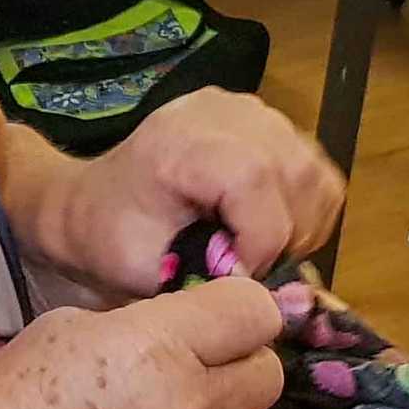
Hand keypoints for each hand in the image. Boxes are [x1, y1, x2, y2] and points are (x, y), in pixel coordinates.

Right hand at [0, 279, 284, 408]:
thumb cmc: (7, 399)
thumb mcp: (67, 329)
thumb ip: (140, 326)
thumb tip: (182, 331)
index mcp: (156, 347)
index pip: (256, 312)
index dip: (243, 306)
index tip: (218, 312)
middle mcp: (188, 406)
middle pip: (268, 372)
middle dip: (242, 360)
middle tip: (201, 361)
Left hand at [32, 89, 344, 298]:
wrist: (94, 203)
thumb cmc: (112, 239)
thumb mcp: (145, 270)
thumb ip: (207, 283)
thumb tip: (268, 296)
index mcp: (181, 142)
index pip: (253, 179)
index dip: (261, 240)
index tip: (239, 276)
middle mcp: (225, 114)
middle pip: (297, 177)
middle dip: (284, 239)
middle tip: (245, 268)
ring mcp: (253, 112)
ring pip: (315, 177)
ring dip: (299, 227)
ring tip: (253, 249)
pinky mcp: (269, 122)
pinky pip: (315, 172)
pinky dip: (303, 211)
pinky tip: (263, 227)